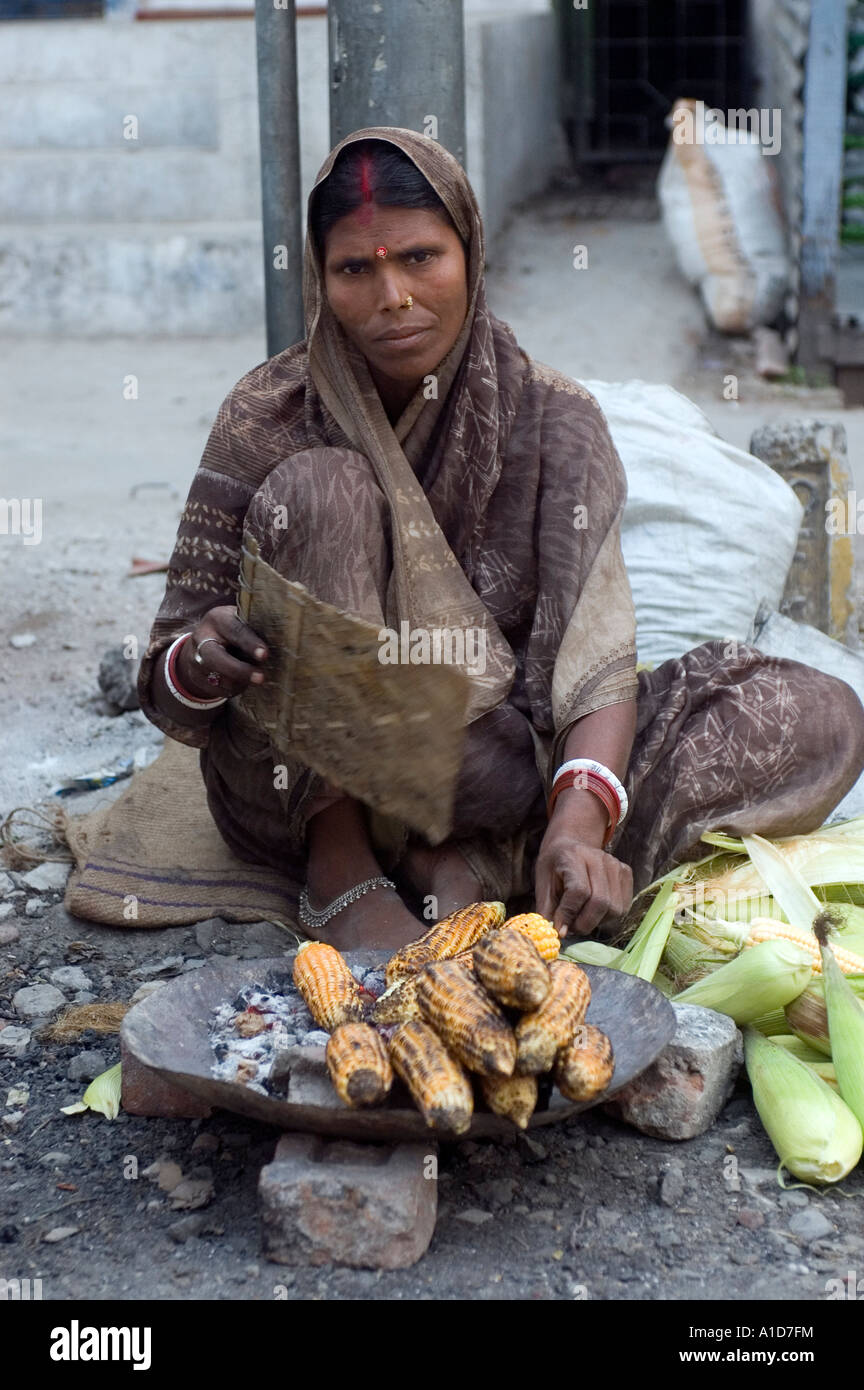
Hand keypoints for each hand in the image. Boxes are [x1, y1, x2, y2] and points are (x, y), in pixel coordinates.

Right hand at [176, 606, 269, 699]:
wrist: (201, 644)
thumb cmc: (233, 630)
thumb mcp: (239, 621)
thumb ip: (254, 627)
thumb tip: (284, 636)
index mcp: (217, 619)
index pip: (234, 630)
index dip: (249, 643)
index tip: (264, 654)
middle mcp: (202, 639)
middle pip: (216, 658)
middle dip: (240, 670)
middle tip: (261, 678)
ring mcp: (196, 660)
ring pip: (220, 679)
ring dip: (242, 681)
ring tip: (255, 676)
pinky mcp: (197, 679)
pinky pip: (221, 690)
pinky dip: (236, 688)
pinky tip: (242, 681)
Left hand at [534, 792, 632, 938]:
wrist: (572, 844)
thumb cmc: (554, 866)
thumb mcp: (543, 884)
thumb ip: (548, 909)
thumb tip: (558, 934)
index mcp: (573, 856)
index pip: (578, 891)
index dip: (569, 914)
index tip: (560, 928)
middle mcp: (598, 858)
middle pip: (600, 902)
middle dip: (584, 923)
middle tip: (571, 928)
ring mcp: (616, 865)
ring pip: (614, 908)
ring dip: (596, 921)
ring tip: (581, 918)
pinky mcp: (626, 873)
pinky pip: (623, 906)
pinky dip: (608, 916)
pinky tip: (594, 910)